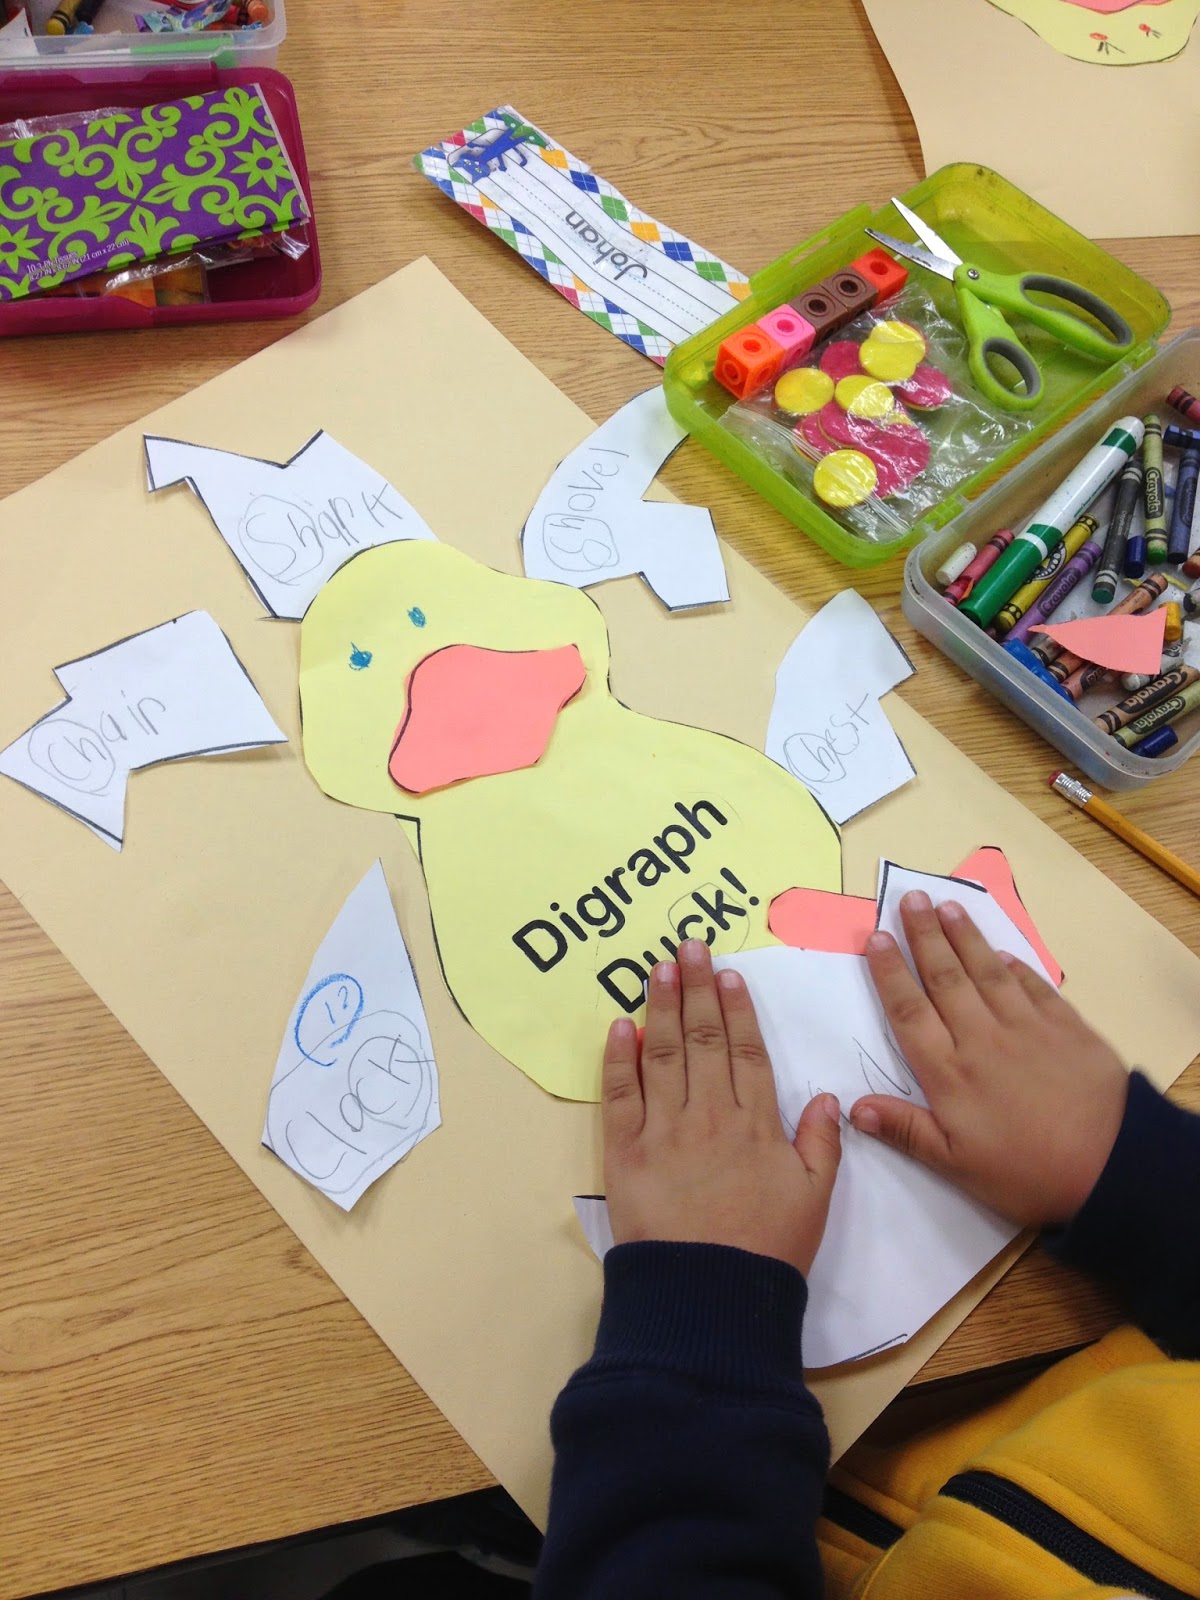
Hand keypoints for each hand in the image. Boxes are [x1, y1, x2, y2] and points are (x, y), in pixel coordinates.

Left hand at [602, 938, 841, 1277]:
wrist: (711, 1296)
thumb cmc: (767, 1250)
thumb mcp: (814, 1198)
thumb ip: (821, 1143)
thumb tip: (827, 1097)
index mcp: (757, 1123)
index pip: (746, 1051)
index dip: (737, 1009)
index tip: (728, 973)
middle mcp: (710, 1115)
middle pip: (704, 1039)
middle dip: (696, 989)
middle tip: (687, 946)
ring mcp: (666, 1130)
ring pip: (664, 1054)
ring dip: (662, 1007)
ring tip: (658, 968)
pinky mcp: (627, 1152)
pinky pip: (621, 1094)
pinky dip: (620, 1058)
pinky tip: (621, 1026)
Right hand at [852, 891, 1128, 1228]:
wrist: (1111, 1165)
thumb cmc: (1026, 1172)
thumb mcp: (957, 1165)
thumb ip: (906, 1131)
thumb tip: (854, 1105)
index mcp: (949, 1073)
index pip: (909, 1013)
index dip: (890, 973)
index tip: (876, 939)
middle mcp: (981, 1038)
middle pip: (945, 978)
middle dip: (924, 936)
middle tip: (910, 899)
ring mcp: (1026, 1028)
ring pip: (987, 972)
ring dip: (965, 937)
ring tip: (948, 906)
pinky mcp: (1066, 1027)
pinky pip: (1034, 986)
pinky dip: (1016, 965)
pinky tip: (1003, 951)